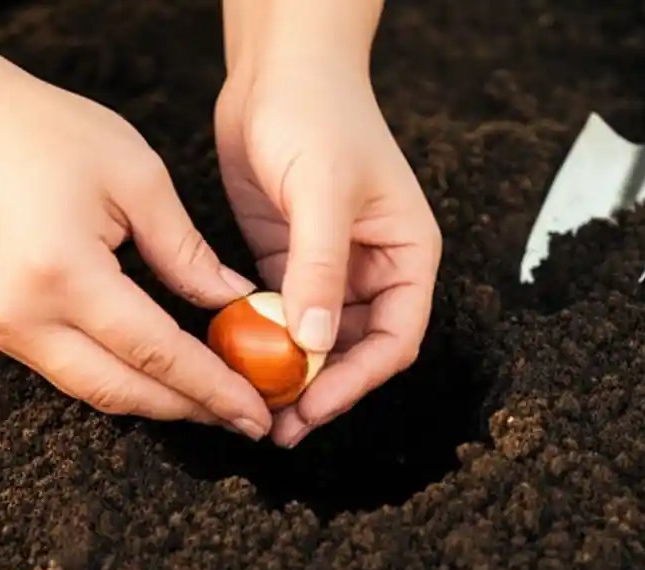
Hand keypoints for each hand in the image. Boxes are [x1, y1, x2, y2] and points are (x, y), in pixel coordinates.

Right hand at [0, 78, 273, 438]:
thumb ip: (187, 252)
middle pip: (125, 390)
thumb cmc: (51, 135)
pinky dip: (129, 383)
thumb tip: (237, 305)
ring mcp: (8, 330)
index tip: (258, 412)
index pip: (155, 350)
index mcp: (63, 273)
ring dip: (163, 404)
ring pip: (99, 393)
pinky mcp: (5, 331)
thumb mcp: (139, 178)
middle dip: (193, 410)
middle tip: (252, 421)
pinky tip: (173, 381)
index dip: (212, 387)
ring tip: (221, 406)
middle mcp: (26, 316)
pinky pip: (77, 374)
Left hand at [214, 66, 441, 447]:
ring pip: (317, 340)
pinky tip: (237, 359)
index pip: (395, 338)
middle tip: (279, 423)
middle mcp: (374, 268)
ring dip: (290, 372)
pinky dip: (264, 341)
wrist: (278, 70)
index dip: (358, 381)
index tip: (314, 405)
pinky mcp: (289, 260)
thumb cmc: (318, 116)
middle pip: (356, 350)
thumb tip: (311, 344)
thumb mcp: (324, 193)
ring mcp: (330, 267)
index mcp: (407, 255)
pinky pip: (282, 315)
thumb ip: (320, 268)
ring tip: (254, 402)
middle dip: (321, 388)